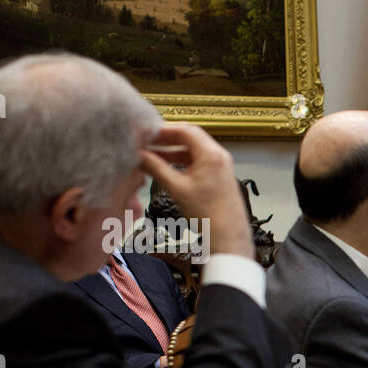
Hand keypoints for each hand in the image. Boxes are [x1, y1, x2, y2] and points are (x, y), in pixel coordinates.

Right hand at [139, 123, 254, 259]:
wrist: (228, 237)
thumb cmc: (207, 215)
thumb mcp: (176, 188)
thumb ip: (156, 168)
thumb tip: (139, 155)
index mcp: (212, 154)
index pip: (185, 130)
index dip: (163, 130)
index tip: (145, 134)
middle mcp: (220, 156)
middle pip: (190, 138)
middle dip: (167, 140)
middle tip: (146, 143)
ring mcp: (222, 166)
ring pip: (193, 151)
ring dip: (173, 152)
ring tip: (151, 157)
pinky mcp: (220, 177)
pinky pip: (199, 162)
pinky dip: (182, 162)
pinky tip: (166, 169)